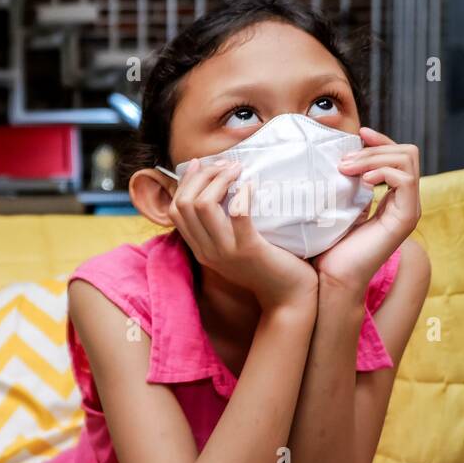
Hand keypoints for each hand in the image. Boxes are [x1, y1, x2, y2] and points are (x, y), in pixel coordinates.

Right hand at [168, 157, 317, 311]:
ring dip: (218, 180)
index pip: (175, 210)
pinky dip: (242, 194)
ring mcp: (226, 251)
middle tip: (225, 165)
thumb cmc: (267, 267)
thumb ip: (223, 228)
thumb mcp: (234, 248)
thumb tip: (221, 190)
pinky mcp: (249, 249)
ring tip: (237, 169)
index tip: (203, 165)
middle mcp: (207, 251)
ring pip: (203, 206)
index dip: (185, 183)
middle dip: (202, 176)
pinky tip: (251, 185)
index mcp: (200, 249)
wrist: (288, 298)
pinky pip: (238, 214)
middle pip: (184, 204)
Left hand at [316, 127, 420, 293]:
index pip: (398, 154)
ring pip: (407, 160)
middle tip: (344, 162)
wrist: (330, 279)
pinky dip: (383, 172)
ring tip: (348, 170)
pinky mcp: (406, 218)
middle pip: (407, 152)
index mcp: (391, 197)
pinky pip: (406, 179)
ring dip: (375, 157)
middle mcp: (404, 201)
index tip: (357, 133)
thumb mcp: (333, 208)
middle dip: (374, 148)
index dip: (379, 140)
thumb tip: (330, 160)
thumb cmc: (326, 248)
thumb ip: (341, 186)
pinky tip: (362, 181)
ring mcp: (408, 209)